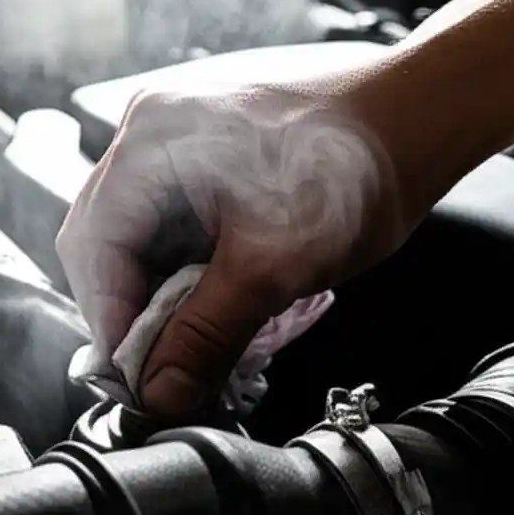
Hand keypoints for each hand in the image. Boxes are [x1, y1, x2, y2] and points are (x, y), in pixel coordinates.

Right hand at [57, 71, 423, 420]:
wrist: (418, 120)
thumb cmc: (356, 166)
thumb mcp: (274, 268)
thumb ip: (208, 337)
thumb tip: (161, 394)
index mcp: (152, 141)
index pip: (95, 248)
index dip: (111, 322)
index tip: (137, 380)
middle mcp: (150, 134)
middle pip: (106, 246)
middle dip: (132, 316)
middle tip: (163, 373)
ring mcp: (175, 143)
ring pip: (137, 243)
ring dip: (160, 302)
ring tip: (195, 347)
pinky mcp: (201, 161)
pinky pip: (168, 229)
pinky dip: (183, 278)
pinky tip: (212, 309)